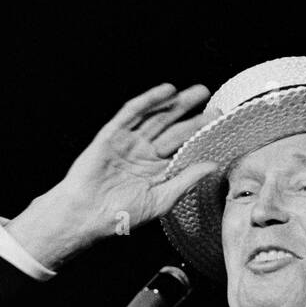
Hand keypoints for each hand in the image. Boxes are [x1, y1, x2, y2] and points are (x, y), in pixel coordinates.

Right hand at [7, 82, 219, 265]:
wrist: (87, 215)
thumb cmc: (121, 214)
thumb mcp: (162, 200)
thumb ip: (186, 180)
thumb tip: (212, 165)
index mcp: (156, 169)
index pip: (182, 147)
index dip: (199, 134)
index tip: (218, 123)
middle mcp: (144, 153)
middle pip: (172, 128)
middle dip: (192, 114)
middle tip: (213, 102)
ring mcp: (128, 142)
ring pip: (156, 117)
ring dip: (175, 103)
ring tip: (197, 93)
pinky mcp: (112, 134)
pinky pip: (132, 114)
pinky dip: (149, 101)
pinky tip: (166, 92)